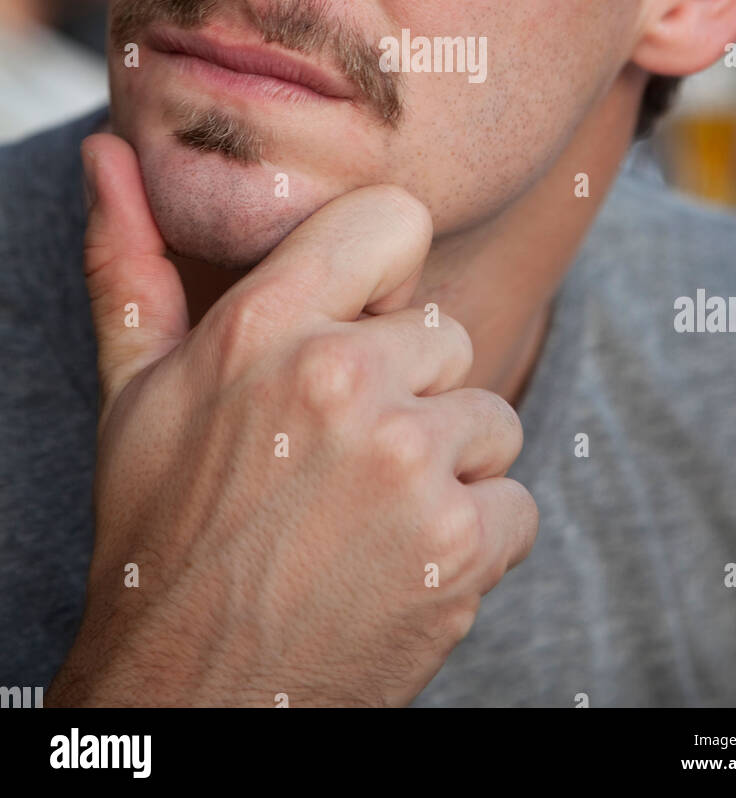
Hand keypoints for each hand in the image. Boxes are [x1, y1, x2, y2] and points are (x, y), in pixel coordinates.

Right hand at [46, 133, 537, 706]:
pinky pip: (516, 504)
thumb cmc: (162, 531)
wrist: (189, 697)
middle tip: (338, 459)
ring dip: (446, 469)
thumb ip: (129, 261)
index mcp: (264, 326)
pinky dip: (475, 542)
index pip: (395, 219)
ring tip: (363, 516)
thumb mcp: (132, 391)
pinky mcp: (460, 546)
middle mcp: (341, 378)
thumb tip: (108, 150)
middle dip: (410, 393)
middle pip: (447, 335)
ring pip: (490, 419)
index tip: (355, 328)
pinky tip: (398, 566)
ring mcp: (407, 463)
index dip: (383, 276)